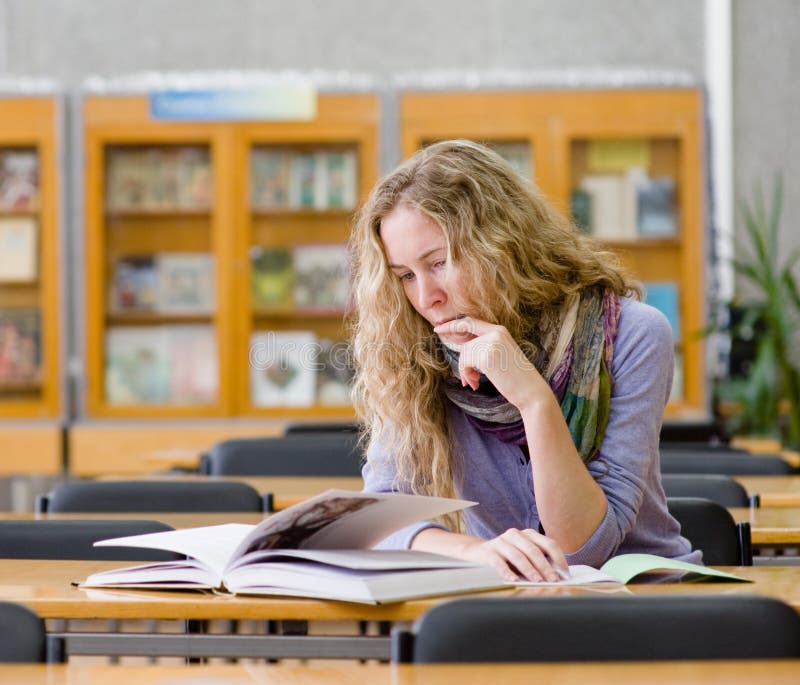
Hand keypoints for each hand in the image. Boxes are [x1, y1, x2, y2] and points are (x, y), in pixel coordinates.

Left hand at [433, 317, 548, 409]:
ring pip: (464, 353)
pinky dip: (466, 375)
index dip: (453, 324)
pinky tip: (475, 384)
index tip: (439, 327)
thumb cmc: (516, 378)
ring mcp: (491, 343)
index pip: (471, 322)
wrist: (531, 391)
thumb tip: (464, 350)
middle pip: (465, 340)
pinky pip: (465, 363)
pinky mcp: (486, 356)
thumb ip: (485, 348)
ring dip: (465, 370)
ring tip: (473, 382)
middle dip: (454, 345)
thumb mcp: (502, 356)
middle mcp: (496, 333)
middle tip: (451, 357)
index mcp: (500, 331)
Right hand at [457, 528, 568, 582]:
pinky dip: (508, 572)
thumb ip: (539, 562)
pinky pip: (500, 562)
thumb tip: (558, 576)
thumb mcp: (524, 556)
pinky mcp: (489, 551)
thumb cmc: (507, 558)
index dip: (559, 559)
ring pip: (518, 556)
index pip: (549, 544)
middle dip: (546, 567)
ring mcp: (501, 541)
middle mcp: (515, 534)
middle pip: (534, 550)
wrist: (478, 552)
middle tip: (553, 580)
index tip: (565, 574)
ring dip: (530, 570)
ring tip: (537, 581)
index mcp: (528, 534)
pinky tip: (514, 580)